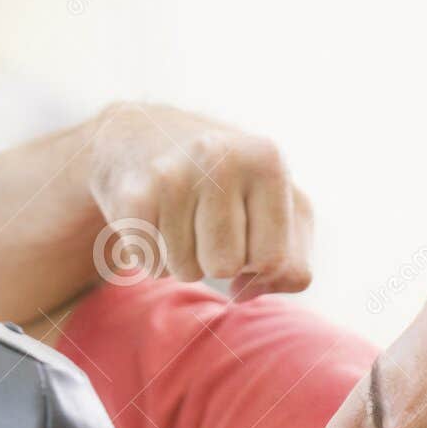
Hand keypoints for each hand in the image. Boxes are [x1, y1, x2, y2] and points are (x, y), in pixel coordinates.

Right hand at [89, 102, 313, 301]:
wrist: (143, 136)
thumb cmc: (228, 185)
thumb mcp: (280, 210)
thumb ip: (293, 264)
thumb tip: (244, 290)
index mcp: (267, 160)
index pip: (273, 259)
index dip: (258, 263)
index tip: (247, 233)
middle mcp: (221, 158)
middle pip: (226, 267)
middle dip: (218, 260)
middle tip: (207, 222)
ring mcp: (173, 175)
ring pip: (187, 272)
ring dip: (184, 258)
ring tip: (180, 217)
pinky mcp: (133, 196)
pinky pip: (152, 267)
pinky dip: (153, 257)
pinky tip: (156, 221)